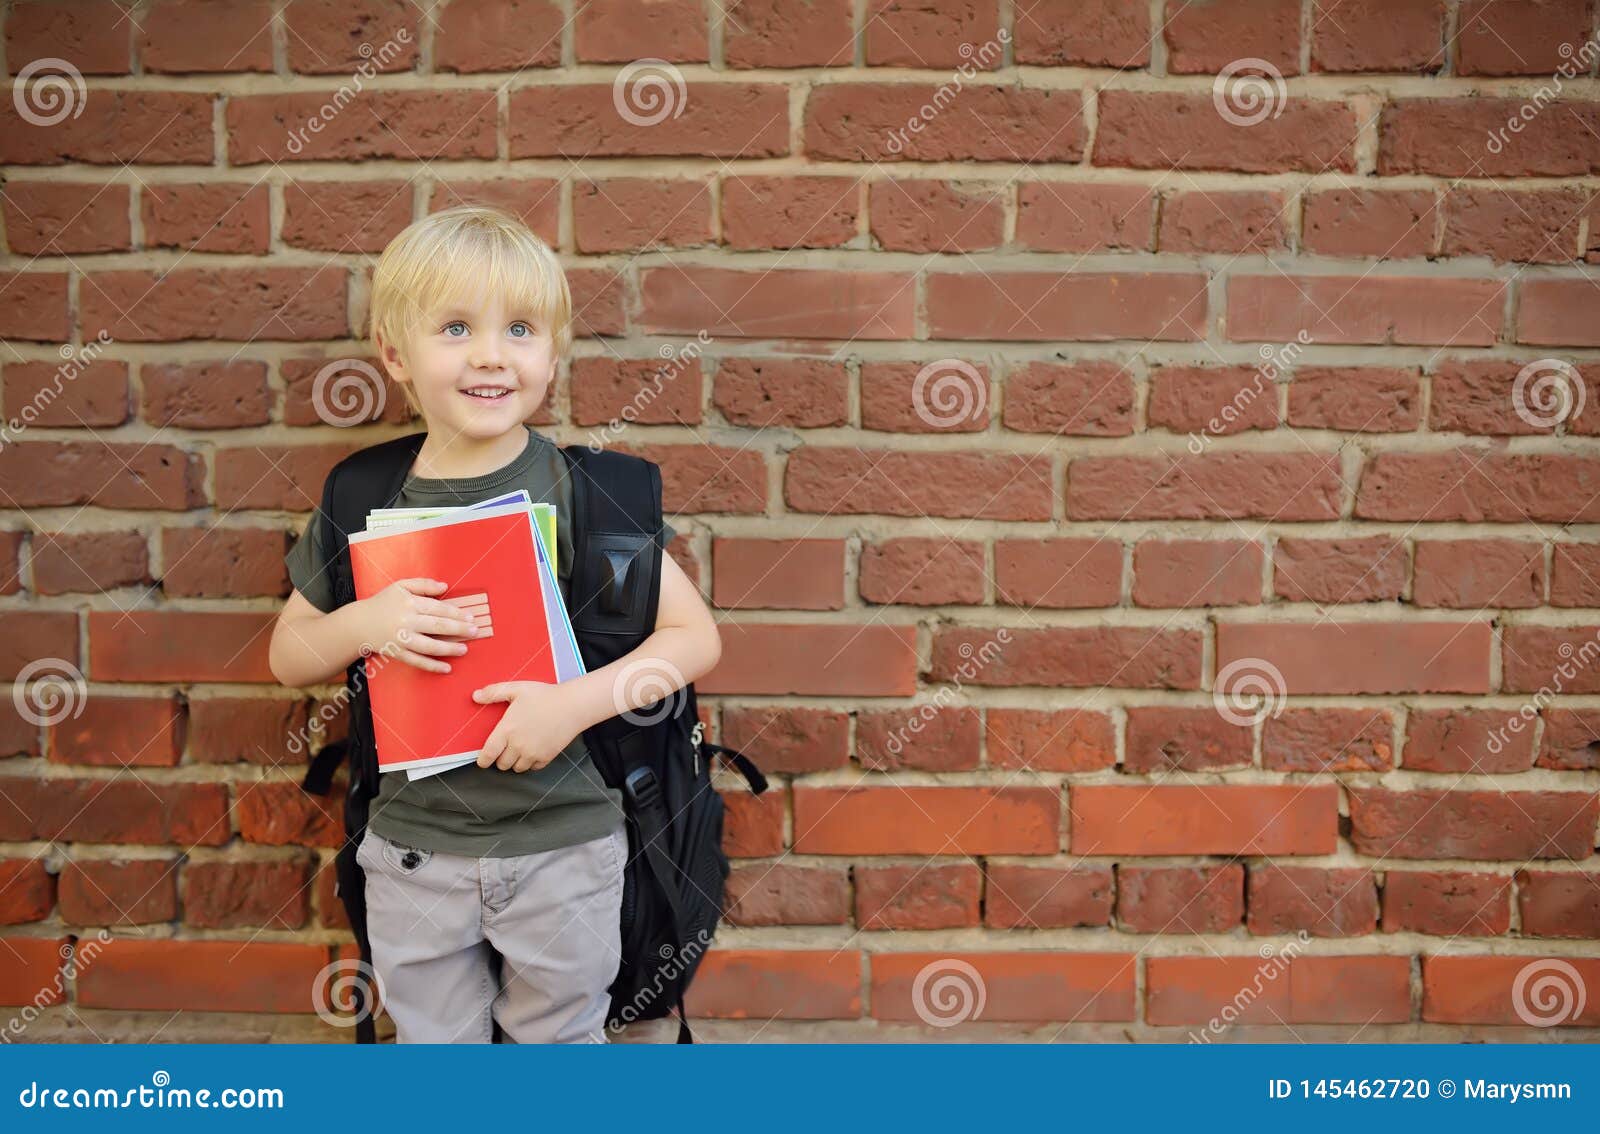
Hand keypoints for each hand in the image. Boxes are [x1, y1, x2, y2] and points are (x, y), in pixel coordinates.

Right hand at [357, 577, 479, 673]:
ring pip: (429, 646)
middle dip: (459, 629)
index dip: (456, 613)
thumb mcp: (401, 586)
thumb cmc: (383, 602)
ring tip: (464, 649)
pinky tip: (447, 668)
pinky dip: (432, 666)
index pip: (438, 608)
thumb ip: (423, 584)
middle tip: (475, 631)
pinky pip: (417, 661)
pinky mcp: (398, 653)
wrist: (359, 623)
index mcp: (409, 603)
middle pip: (437, 626)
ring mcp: (402, 639)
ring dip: (449, 648)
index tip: (470, 617)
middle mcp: (406, 621)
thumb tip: (445, 586)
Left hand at [472, 681, 580, 771]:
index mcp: (507, 730)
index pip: (488, 754)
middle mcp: (518, 746)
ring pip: (517, 768)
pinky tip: (533, 750)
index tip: (483, 760)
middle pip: (502, 764)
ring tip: (518, 750)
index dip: (483, 760)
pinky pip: (534, 767)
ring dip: (515, 762)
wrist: (572, 706)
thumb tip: (476, 696)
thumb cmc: (545, 696)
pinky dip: (531, 762)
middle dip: (500, 759)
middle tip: (504, 749)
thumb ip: (494, 692)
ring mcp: (533, 753)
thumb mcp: (517, 689)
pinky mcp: (546, 757)